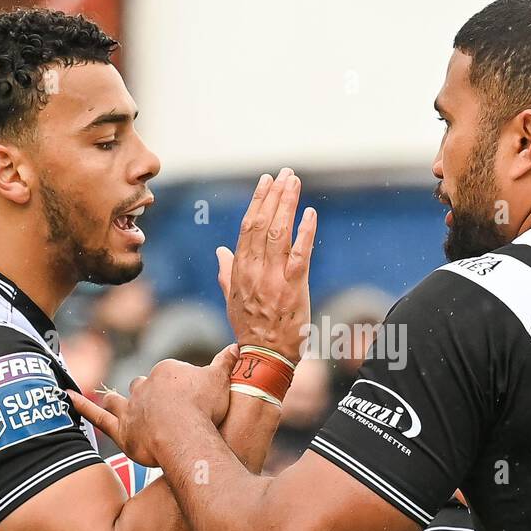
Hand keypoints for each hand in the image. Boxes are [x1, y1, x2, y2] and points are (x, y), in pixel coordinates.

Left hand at [68, 344, 236, 464]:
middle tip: (161, 405)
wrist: (184, 431)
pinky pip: (98, 417)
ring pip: (122, 398)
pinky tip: (69, 398)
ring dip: (119, 398)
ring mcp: (131, 408)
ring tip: (117, 400)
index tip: (189, 398)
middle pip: (146, 385)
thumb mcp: (221, 380)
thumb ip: (226, 363)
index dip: (179, 387)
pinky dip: (83, 407)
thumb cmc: (205, 406)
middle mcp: (145, 386)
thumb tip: (237, 347)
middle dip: (151, 393)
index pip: (170, 375)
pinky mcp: (122, 430)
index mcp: (167, 371)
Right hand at [216, 168, 316, 362]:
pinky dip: (305, 232)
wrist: (265, 356)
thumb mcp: (232, 300)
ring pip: (279, 233)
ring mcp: (273, 278)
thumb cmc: (250, 329)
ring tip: (295, 183)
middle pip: (262, 224)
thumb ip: (227, 273)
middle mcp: (254, 270)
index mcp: (240, 271)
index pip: (247, 228)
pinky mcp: (293, 287)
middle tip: (285, 174)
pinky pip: (300, 254)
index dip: (257, 202)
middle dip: (274, 196)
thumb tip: (220, 252)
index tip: (266, 183)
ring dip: (287, 205)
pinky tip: (310, 213)